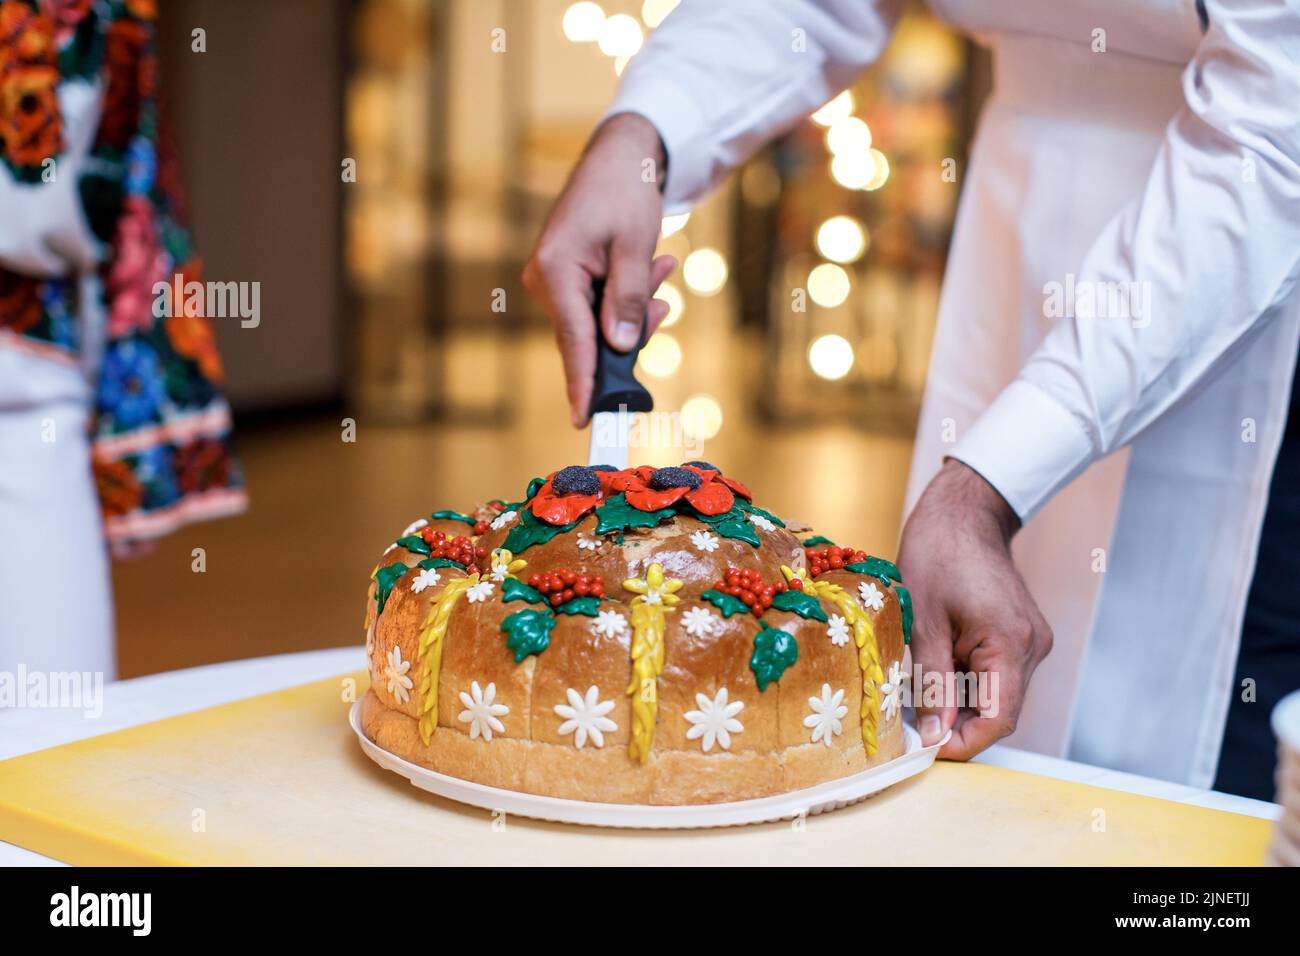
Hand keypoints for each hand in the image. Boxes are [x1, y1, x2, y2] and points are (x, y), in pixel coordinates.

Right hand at [522, 112, 677, 426]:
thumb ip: (630, 300)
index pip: (573, 342)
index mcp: (554, 271)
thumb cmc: (626, 191)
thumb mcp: (636, 247)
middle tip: (665, 301)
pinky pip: (598, 307)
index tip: (584, 422)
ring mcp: (554, 281)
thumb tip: (621, 348)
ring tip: (662, 266)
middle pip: (588, 337)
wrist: (621, 155)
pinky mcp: (567, 280)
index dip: (583, 385)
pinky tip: (653, 269)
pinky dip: (627, 298)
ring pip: (598, 324)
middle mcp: (545, 279)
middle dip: (630, 330)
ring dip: (635, 308)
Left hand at [897, 459, 1052, 758]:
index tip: (927, 750)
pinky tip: (934, 673)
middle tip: (912, 729)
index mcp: (1011, 642)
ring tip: (915, 697)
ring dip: (959, 703)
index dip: (965, 743)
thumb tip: (932, 734)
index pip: (999, 718)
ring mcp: (1030, 640)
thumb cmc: (938, 554)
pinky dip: (965, 682)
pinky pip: (995, 672)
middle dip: (957, 726)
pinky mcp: (1021, 634)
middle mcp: (1031, 646)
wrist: (963, 512)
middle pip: (999, 710)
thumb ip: (931, 681)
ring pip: (996, 693)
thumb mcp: (923, 621)